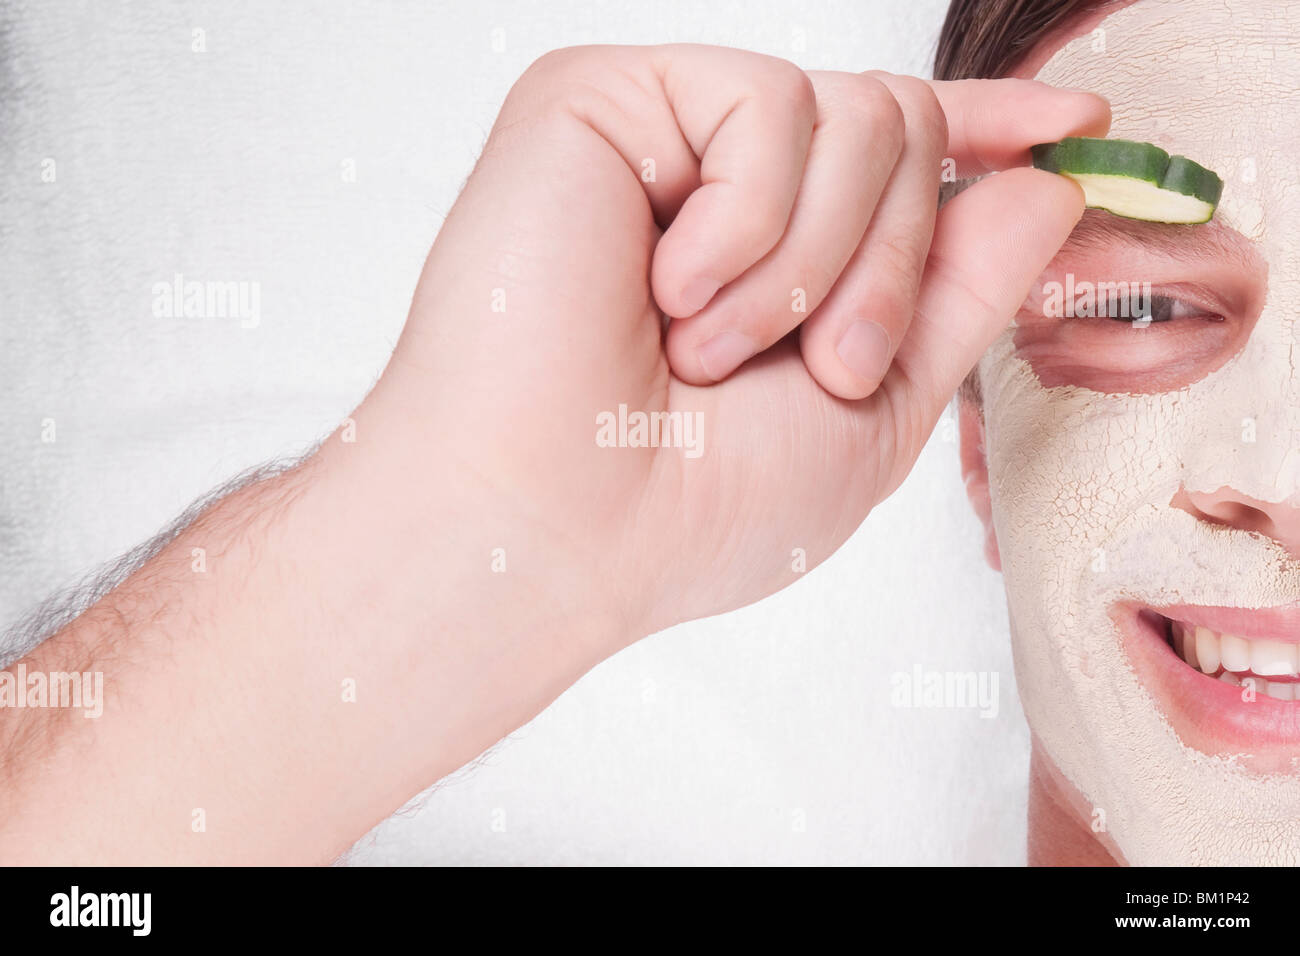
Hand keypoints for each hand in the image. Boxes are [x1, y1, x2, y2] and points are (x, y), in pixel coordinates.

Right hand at [363, 44, 1108, 653]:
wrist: (557, 527)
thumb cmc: (693, 504)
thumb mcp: (872, 411)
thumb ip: (960, 291)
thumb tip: (1041, 183)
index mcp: (776, 252)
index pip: (899, 157)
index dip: (992, 133)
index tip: (1075, 128)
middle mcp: (721, 184)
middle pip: (904, 129)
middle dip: (894, 269)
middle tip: (818, 367)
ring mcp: (663, 138)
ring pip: (860, 112)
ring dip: (814, 264)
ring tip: (710, 349)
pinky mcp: (601, 98)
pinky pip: (767, 107)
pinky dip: (749, 225)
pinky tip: (668, 292)